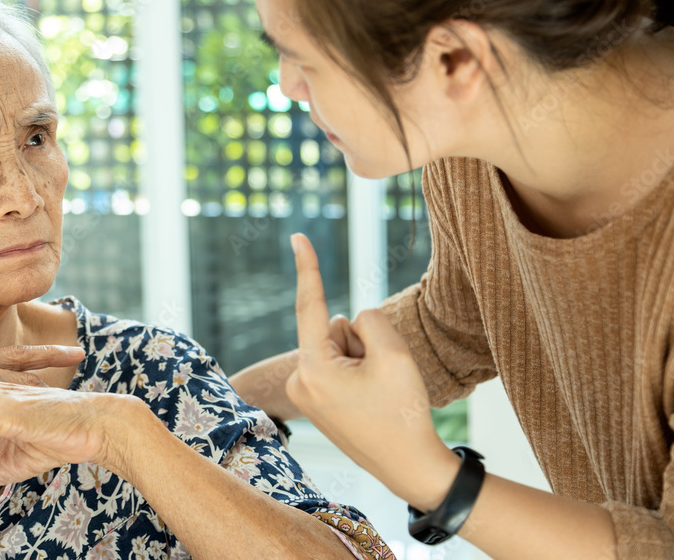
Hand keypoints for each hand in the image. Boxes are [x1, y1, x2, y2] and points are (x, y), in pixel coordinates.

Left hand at [285, 233, 457, 508]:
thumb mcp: (394, 354)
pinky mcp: (316, 400)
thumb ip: (369, 320)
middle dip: (362, 342)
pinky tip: (371, 400)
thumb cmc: (404, 413)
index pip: (311, 305)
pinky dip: (359, 372)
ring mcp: (306, 392)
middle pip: (337, 328)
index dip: (308, 267)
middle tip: (381, 381)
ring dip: (363, 360)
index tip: (296, 236)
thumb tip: (349, 320)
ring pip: (340, 346)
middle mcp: (301, 379)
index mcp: (313, 367)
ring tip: (377, 394)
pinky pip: (340, 365)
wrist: (409, 468)